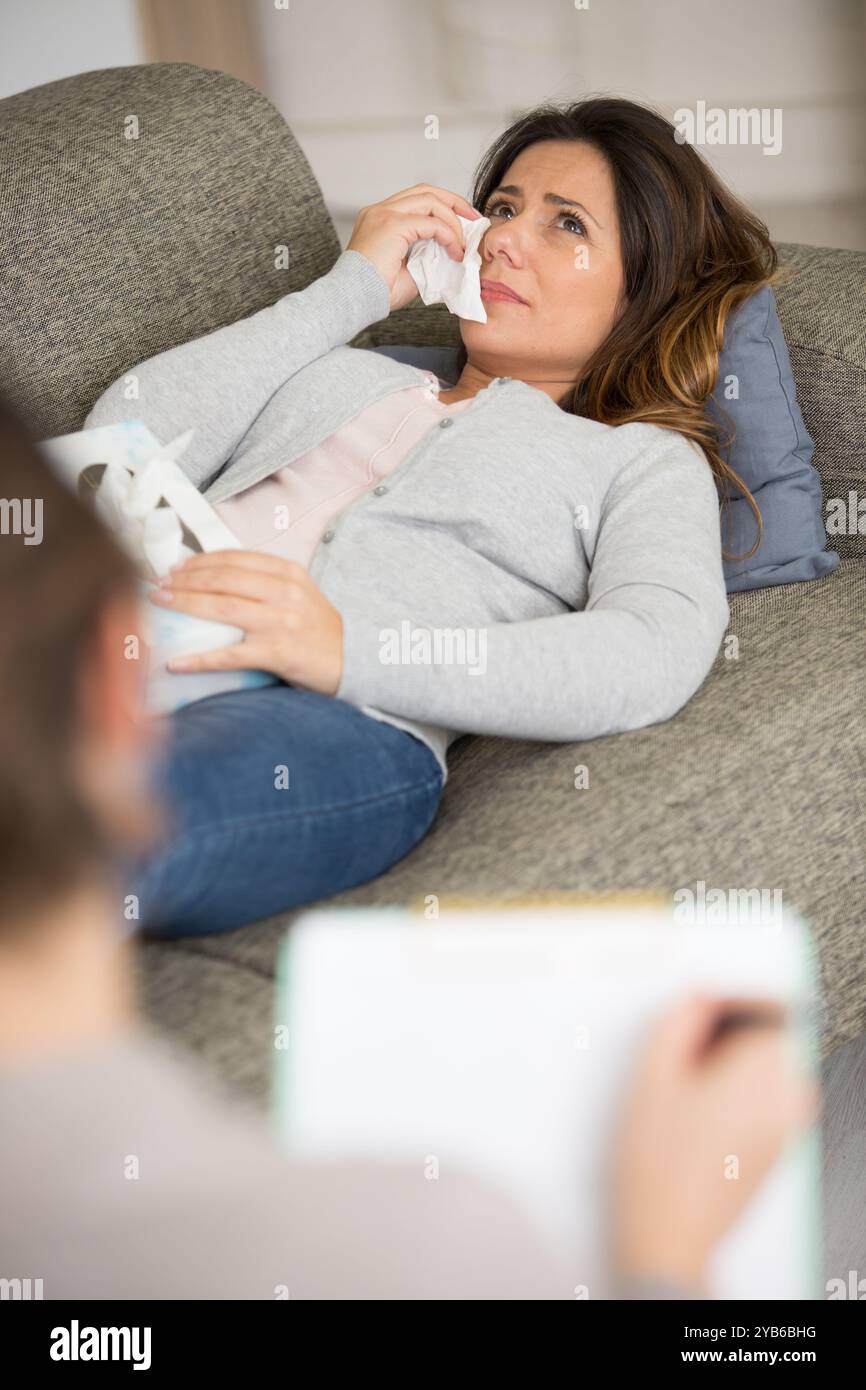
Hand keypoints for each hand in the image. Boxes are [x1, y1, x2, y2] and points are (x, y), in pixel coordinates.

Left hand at [148, 551, 343, 696]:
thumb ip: (265, 582)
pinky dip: (199, 659)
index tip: (176, 567)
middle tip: (158, 584)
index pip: (235, 559)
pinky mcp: (277, 653)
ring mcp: (280, 622)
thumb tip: (214, 579)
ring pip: (222, 607)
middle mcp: (284, 592)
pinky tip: (175, 662)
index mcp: (288, 572)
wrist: (352, 661)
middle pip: (223, 578)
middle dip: (185, 579)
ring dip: (185, 603)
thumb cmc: (318, 630)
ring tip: (159, 603)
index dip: (200, 561)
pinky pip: (229, 655)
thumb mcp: (298, 593)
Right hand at [347, 183, 484, 312]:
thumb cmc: (376, 292)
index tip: (462, 223)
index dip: (443, 206)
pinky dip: (448, 235)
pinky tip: (455, 251)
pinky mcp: (393, 224)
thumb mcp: (408, 269)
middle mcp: (380, 210)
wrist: (354, 300)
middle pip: (425, 191)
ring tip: (465, 241)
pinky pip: (431, 222)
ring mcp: (385, 214)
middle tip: (474, 220)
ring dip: (453, 220)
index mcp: (380, 218)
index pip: (417, 199)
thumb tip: (450, 252)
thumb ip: (426, 254)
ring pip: (430, 201)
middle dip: (454, 203)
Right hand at [609, 993, 818, 1292]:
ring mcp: (787, 1127)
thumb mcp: (652, 1075)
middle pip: (769, 1038)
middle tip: (684, 1041)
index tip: (700, 1000)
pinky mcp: (778, 1150)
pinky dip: (737, 1091)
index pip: (769, 1006)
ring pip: (765, 1070)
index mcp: (766, 1069)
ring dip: (730, 1062)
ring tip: (684, 1079)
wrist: (669, 1234)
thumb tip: (695, 998)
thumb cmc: (660, 1166)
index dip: (729, 996)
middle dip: (728, 1031)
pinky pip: (765, 1100)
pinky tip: (695, 1111)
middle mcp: (788, 1096)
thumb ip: (676, 1021)